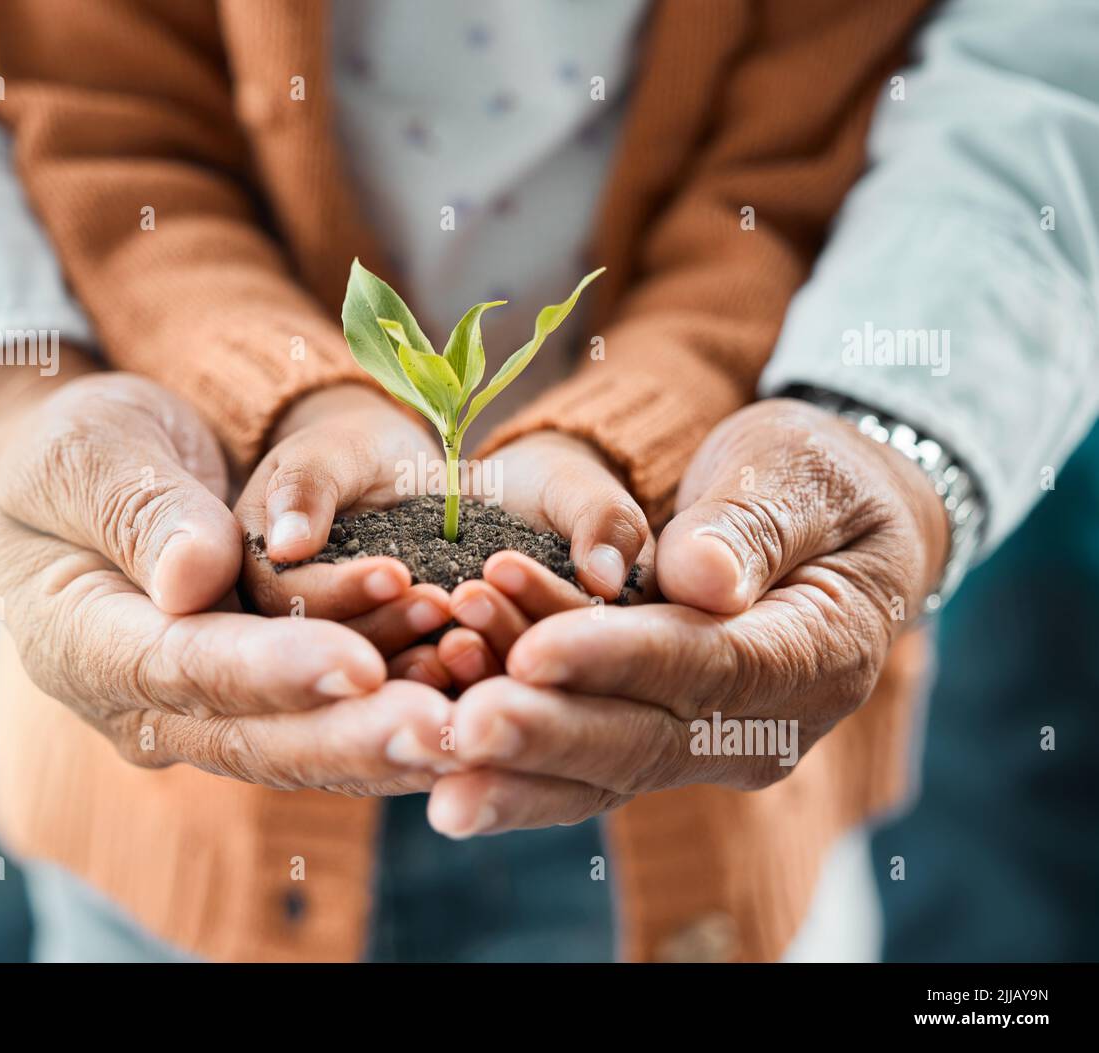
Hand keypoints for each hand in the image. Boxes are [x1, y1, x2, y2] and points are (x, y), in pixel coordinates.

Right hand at [0, 358, 457, 793]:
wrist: (86, 481)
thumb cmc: (73, 450)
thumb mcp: (87, 453)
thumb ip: (137, 511)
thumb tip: (195, 577)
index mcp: (81, 642)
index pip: (183, 667)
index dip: (273, 671)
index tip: (359, 667)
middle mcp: (138, 703)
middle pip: (251, 735)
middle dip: (351, 735)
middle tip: (443, 730)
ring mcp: (194, 714)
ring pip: (296, 746)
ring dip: (385, 735)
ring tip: (471, 714)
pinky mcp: (245, 702)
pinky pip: (319, 723)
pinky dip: (387, 716)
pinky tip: (458, 699)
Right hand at [233, 383, 452, 657]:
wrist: (392, 475)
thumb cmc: (355, 451)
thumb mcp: (332, 451)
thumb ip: (306, 487)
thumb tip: (286, 545)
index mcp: (255, 567)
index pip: (286, 595)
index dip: (341, 591)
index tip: (397, 573)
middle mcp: (280, 619)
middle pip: (323, 645)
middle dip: (383, 628)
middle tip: (439, 604)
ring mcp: (325, 645)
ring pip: (360, 673)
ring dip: (411, 660)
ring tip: (461, 630)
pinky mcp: (371, 657)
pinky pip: (395, 677)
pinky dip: (431, 671)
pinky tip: (469, 659)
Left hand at [425, 398, 947, 835]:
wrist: (833, 526)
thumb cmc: (818, 481)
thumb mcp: (799, 474)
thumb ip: (754, 525)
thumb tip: (702, 580)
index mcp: (817, 654)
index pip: (707, 666)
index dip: (615, 660)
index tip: (530, 653)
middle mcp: (769, 724)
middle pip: (648, 742)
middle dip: (546, 736)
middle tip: (457, 731)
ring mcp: (715, 743)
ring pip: (607, 770)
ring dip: (515, 764)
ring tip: (429, 743)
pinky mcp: (666, 739)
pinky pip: (587, 758)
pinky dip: (518, 753)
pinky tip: (444, 740)